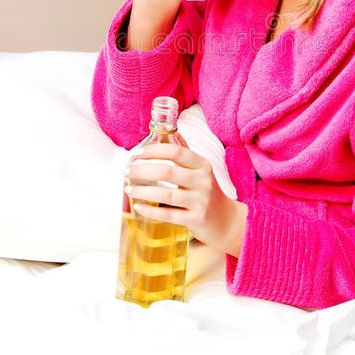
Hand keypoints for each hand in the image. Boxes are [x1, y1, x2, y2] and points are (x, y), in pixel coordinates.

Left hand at [123, 142, 247, 257]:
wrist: (227, 221)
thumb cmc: (209, 193)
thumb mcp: (202, 170)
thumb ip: (186, 154)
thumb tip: (171, 132)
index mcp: (202, 165)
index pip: (177, 152)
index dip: (154, 151)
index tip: (136, 153)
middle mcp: (203, 182)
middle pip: (168, 172)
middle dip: (142, 171)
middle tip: (126, 172)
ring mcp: (200, 202)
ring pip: (166, 195)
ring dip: (143, 191)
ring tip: (128, 189)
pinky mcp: (196, 220)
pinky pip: (169, 215)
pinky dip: (151, 211)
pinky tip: (139, 207)